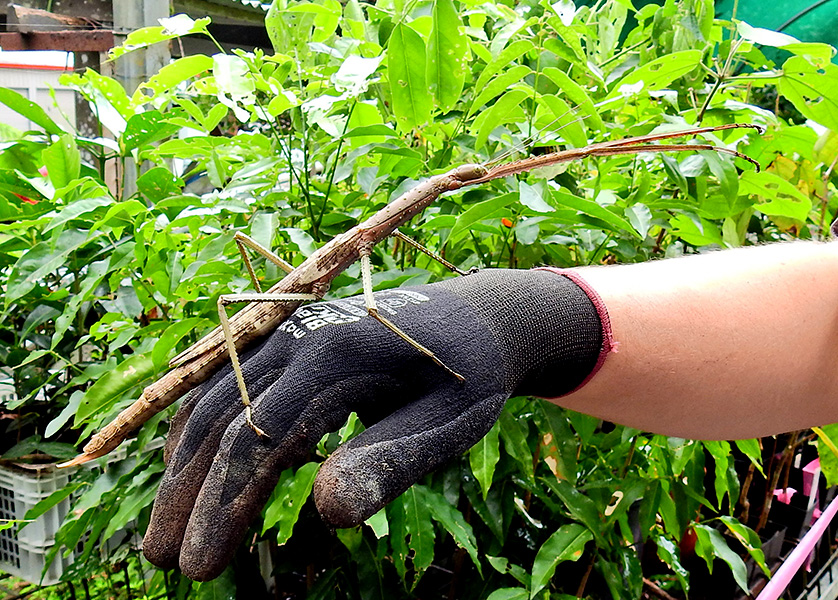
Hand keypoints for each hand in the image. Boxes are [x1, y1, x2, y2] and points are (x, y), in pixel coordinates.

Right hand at [141, 268, 608, 580]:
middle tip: (163, 562)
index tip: (199, 565)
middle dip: (187, 493)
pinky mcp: (288, 343)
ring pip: (214, 400)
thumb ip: (391, 459)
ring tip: (164, 529)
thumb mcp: (449, 422)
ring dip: (183, 465)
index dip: (222, 504)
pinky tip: (190, 472)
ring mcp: (288, 333)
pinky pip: (229, 385)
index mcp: (338, 353)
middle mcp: (299, 334)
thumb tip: (328, 513)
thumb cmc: (468, 376)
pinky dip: (202, 430)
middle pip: (222, 419)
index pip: (258, 437)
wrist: (477, 319)